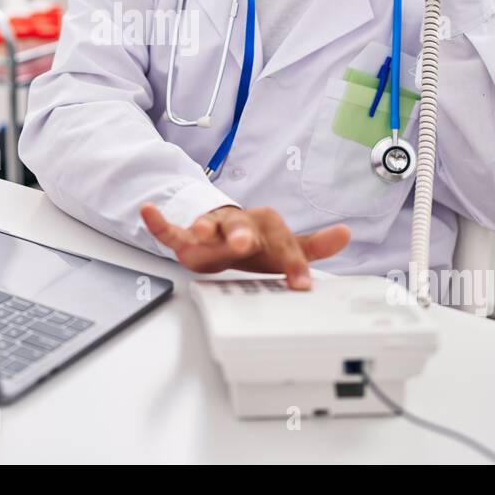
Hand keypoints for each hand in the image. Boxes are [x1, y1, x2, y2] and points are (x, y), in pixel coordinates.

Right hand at [139, 203, 349, 289]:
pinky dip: (159, 222)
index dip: (292, 262)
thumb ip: (311, 245)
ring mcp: (211, 228)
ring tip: (199, 230)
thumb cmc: (254, 243)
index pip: (281, 243)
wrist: (222, 232)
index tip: (301, 283)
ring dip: (204, 226)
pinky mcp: (186, 237)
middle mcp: (238, 224)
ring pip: (209, 225)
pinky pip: (171, 228)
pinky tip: (149, 211)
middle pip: (242, 226)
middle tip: (245, 245)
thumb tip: (345, 233)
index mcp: (264, 228)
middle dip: (242, 235)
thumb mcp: (282, 247)